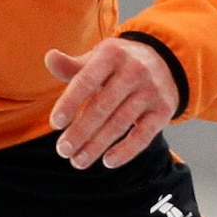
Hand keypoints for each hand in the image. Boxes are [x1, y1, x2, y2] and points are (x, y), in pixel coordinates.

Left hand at [45, 38, 178, 168]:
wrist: (166, 62)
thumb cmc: (119, 65)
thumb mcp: (98, 58)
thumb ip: (73, 66)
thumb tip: (50, 58)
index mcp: (113, 54)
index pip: (87, 80)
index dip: (70, 103)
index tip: (54, 124)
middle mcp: (135, 70)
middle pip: (102, 106)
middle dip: (80, 131)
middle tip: (62, 151)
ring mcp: (152, 90)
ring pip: (120, 123)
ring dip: (97, 146)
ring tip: (78, 161)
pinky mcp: (164, 110)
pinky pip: (144, 135)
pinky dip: (126, 150)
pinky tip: (108, 162)